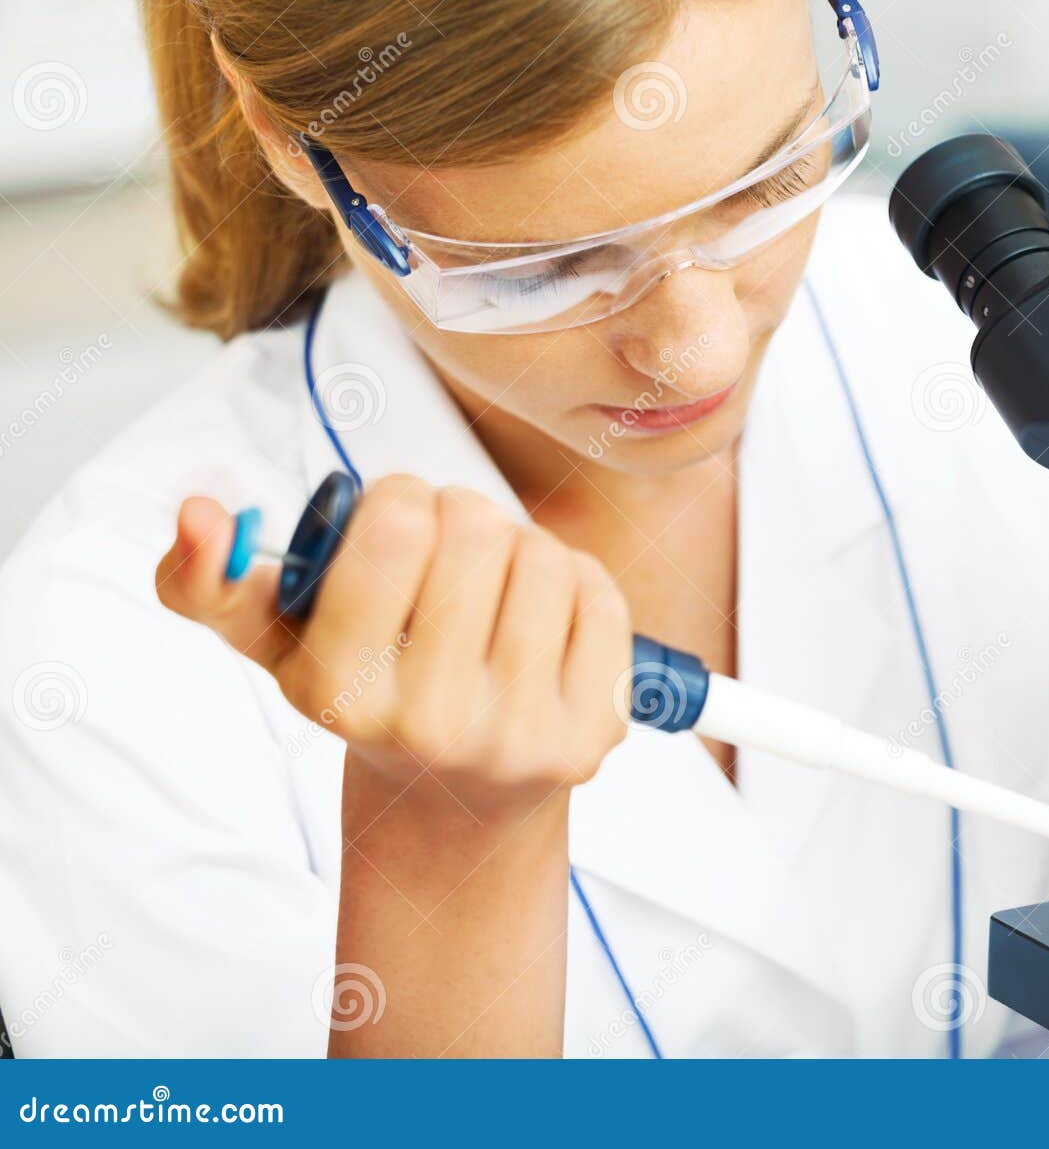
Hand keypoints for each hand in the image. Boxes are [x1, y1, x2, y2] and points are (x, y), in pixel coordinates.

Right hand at [155, 475, 630, 813]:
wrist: (458, 799)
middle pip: (478, 531)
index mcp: (343, 693)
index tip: (399, 516)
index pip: (392, 534)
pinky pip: (601, 594)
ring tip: (495, 583)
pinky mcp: (592, 732)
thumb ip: (212, 582)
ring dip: (521, 546)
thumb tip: (198, 515)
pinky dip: (576, 582)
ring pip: (544, 556)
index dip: (400, 498)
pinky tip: (544, 614)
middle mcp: (432, 724)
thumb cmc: (370, 692)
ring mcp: (521, 734)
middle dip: (462, 514)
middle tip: (451, 544)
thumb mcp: (280, 645)